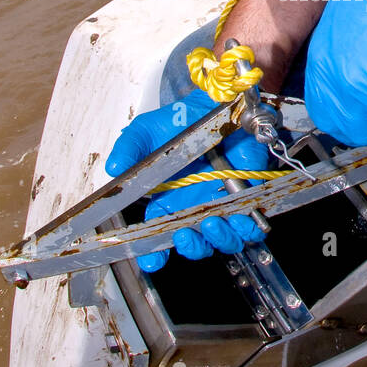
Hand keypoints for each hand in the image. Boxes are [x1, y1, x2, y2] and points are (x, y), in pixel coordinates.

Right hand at [105, 88, 268, 270]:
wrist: (214, 106)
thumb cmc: (179, 123)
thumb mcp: (145, 132)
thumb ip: (128, 149)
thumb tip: (113, 169)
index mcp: (167, 202)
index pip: (158, 236)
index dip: (154, 255)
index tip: (150, 261)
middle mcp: (194, 208)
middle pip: (195, 245)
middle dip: (192, 247)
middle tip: (185, 234)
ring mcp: (222, 204)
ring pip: (224, 240)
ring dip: (219, 238)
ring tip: (213, 222)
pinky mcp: (248, 195)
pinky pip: (253, 223)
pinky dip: (248, 226)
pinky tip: (240, 217)